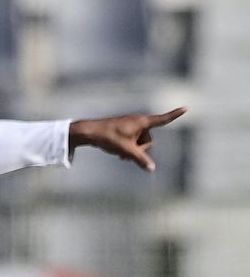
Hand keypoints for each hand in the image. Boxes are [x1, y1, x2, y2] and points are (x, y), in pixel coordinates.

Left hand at [68, 107, 185, 171]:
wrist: (90, 132)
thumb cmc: (108, 138)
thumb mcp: (126, 150)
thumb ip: (140, 159)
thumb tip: (152, 168)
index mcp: (142, 122)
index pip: (162, 120)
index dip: (174, 115)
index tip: (186, 108)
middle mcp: (139, 121)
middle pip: (149, 140)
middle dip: (141, 149)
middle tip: (126, 153)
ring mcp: (132, 125)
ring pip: (141, 142)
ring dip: (134, 150)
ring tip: (120, 153)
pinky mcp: (126, 129)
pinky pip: (134, 141)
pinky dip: (129, 147)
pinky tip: (118, 151)